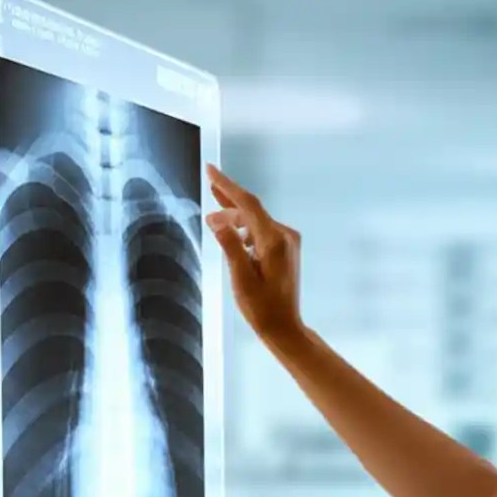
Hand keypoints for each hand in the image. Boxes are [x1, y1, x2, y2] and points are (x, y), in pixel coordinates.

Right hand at [204, 164, 303, 341]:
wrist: (284, 327)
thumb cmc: (261, 307)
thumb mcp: (240, 278)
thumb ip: (230, 245)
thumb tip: (216, 218)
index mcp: (274, 241)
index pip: (248, 204)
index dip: (228, 186)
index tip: (210, 169)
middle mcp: (284, 236)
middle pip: (253, 209)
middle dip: (229, 197)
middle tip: (208, 183)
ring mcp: (287, 242)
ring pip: (256, 220)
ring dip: (235, 216)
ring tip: (213, 217)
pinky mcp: (286, 250)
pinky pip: (262, 231)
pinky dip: (245, 228)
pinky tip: (232, 233)